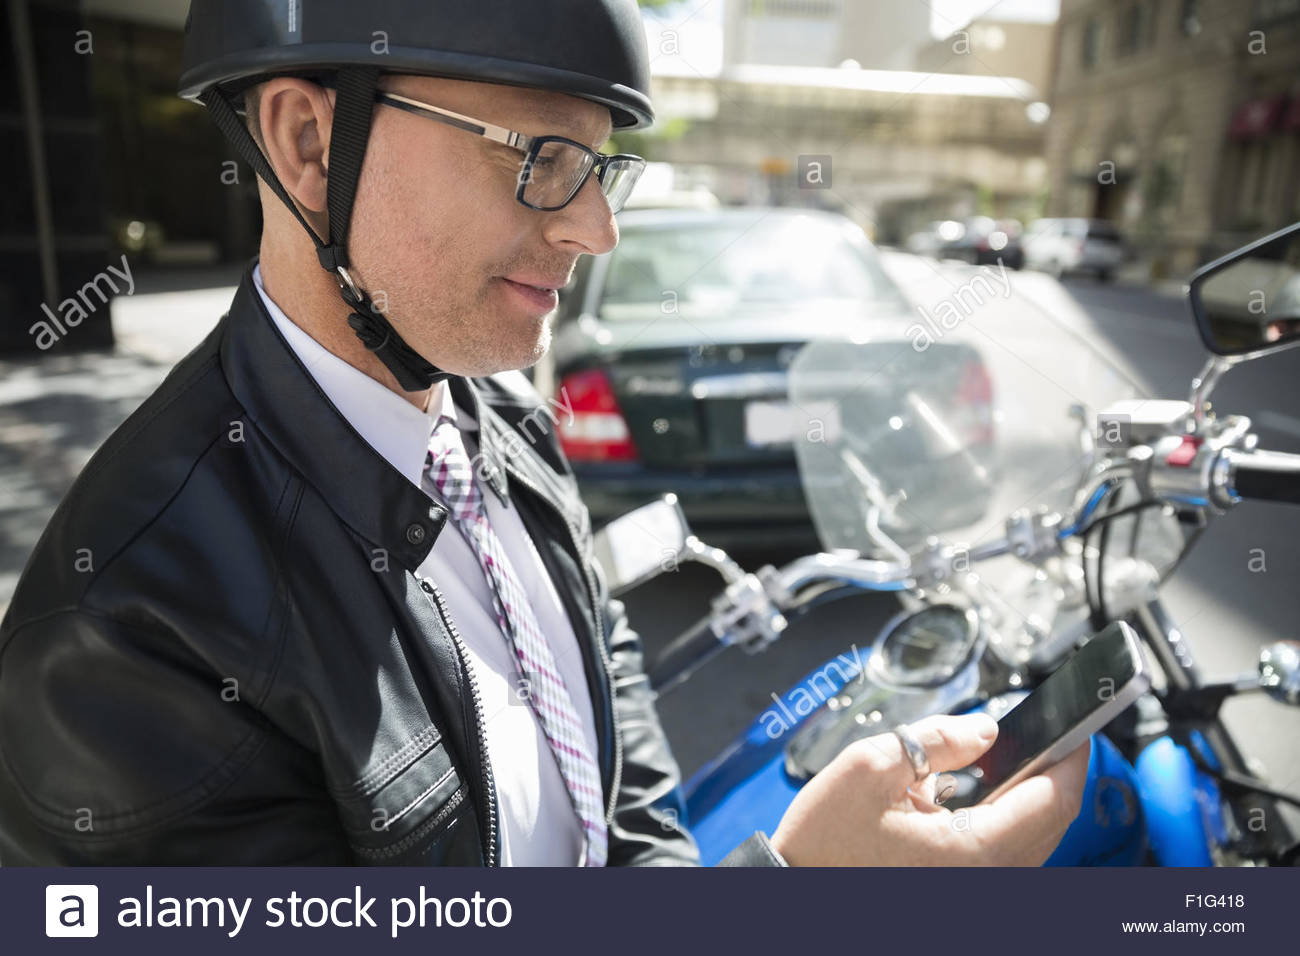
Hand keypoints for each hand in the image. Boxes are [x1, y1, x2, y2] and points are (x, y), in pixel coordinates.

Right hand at [769, 713, 1088, 865]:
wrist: (793, 888)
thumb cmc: (824, 841)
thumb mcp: (871, 766)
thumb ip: (936, 740)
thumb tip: (985, 728)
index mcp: (973, 851)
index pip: (1051, 799)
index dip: (1070, 756)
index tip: (1077, 725)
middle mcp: (987, 878)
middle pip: (1050, 822)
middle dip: (1055, 773)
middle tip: (1050, 734)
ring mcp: (978, 889)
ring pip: (1033, 841)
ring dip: (1033, 798)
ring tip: (1015, 759)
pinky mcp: (964, 891)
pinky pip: (1008, 855)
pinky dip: (1009, 821)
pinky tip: (986, 796)